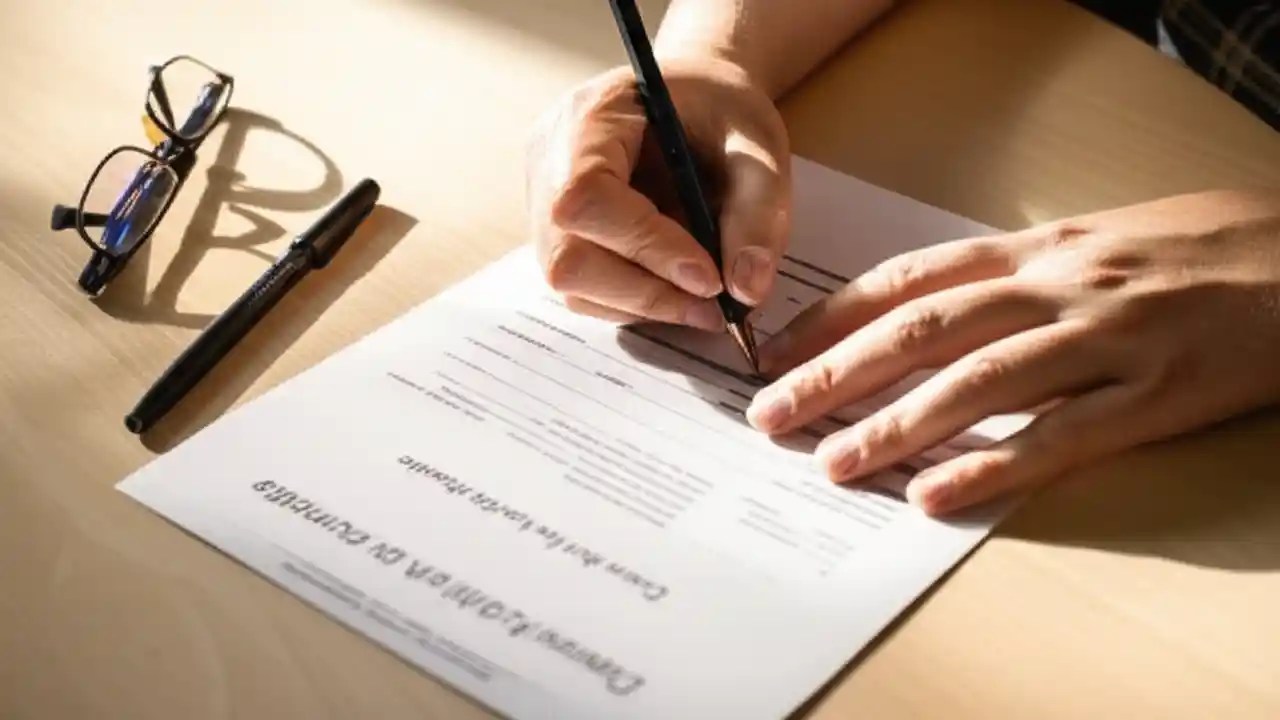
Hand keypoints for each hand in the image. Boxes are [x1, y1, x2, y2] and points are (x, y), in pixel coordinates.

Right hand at [525, 57, 789, 328]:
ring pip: (570, 282)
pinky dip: (632, 303)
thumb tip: (746, 290)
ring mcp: (542, 200)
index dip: (645, 246)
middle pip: (567, 255)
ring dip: (641, 304)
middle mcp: (549, 160)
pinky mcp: (556, 234)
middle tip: (713, 309)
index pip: (587, 196)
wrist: (696, 100)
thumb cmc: (721, 109)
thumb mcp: (757, 146)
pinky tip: (675, 291)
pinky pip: (581, 289)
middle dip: (644, 291)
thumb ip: (758, 212)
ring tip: (703, 304)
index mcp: (590, 118)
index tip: (709, 278)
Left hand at [745, 190, 1279, 514]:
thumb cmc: (1193, 249)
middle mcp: (1059, 289)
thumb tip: (924, 312)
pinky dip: (993, 467)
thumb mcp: (1093, 241)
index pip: (910, 279)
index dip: (835, 317)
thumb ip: (1012, 275)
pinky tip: (936, 495)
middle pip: (924, 329)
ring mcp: (1107, 343)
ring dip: (896, 424)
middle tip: (770, 415)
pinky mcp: (1156, 399)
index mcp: (1037, 250)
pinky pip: (1061, 438)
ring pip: (980, 383)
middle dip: (836, 373)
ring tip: (833, 464)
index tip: (776, 352)